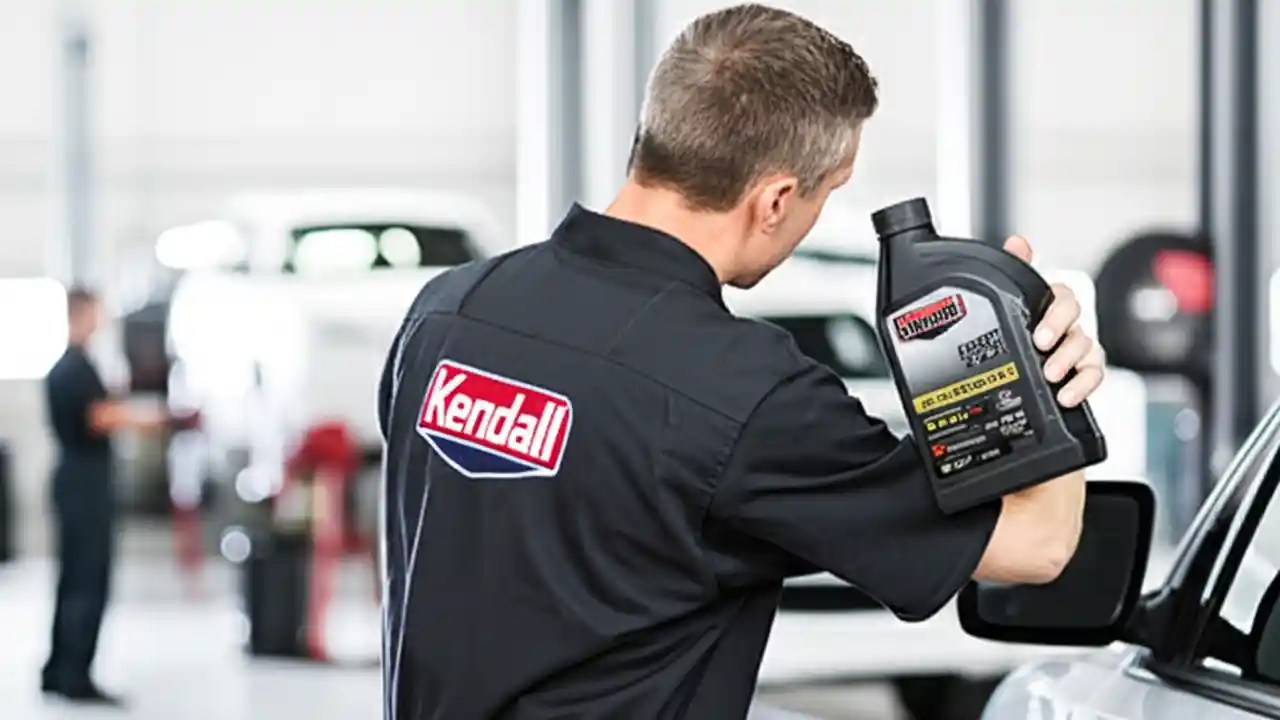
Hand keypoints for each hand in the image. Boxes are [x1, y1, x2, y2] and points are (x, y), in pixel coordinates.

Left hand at [1002, 236, 1104, 406]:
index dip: (1054, 314)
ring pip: (1085, 348)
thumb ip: (1015, 269)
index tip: (1039, 333)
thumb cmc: (1016, 325)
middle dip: (1062, 337)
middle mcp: (1067, 323)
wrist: (1008, 367)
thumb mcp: (1010, 299)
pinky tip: (1068, 395)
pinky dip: (1084, 385)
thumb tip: (1018, 242)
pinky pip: (1095, 374)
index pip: (1062, 298)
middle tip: (1043, 349)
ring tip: (1051, 376)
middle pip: (1076, 322)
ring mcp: (1077, 347)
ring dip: (1070, 362)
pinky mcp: (1084, 371)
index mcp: (1049, 304)